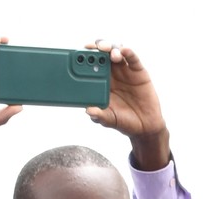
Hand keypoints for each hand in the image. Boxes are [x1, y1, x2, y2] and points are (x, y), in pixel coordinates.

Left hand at [83, 42, 168, 169]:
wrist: (144, 126)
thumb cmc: (124, 121)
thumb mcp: (109, 119)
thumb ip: (99, 115)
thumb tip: (89, 111)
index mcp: (100, 81)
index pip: (89, 64)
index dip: (83, 56)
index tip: (78, 54)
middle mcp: (111, 73)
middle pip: (102, 53)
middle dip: (96, 48)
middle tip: (93, 49)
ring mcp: (125, 70)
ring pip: (116, 51)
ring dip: (110, 47)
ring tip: (108, 51)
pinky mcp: (138, 71)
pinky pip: (133, 58)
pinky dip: (128, 52)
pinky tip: (124, 50)